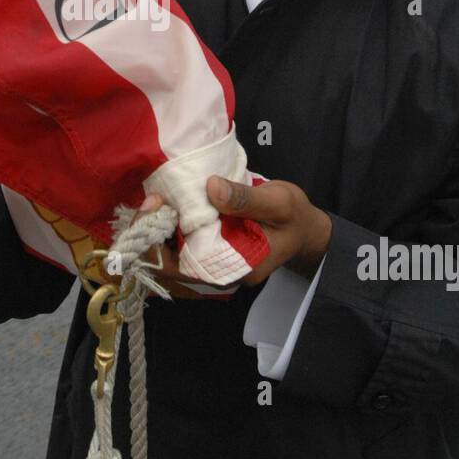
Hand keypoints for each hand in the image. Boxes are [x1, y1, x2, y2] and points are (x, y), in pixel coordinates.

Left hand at [130, 177, 331, 293]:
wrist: (306, 228)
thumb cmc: (295, 217)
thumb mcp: (279, 203)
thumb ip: (245, 199)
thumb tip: (211, 188)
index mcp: (234, 268)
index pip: (182, 267)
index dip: (160, 242)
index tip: (155, 207)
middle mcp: (218, 270)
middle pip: (171, 260)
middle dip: (154, 231)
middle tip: (152, 198)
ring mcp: (213, 260)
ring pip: (173, 249)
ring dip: (160, 225)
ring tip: (157, 197)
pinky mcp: (212, 246)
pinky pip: (183, 238)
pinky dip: (173, 221)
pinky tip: (170, 201)